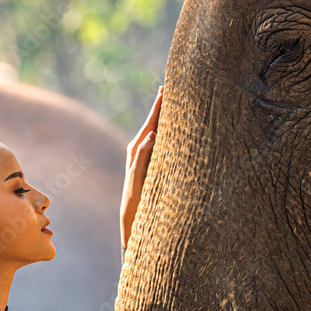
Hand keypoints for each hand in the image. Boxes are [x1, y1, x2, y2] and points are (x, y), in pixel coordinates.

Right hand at [120, 85, 163, 248]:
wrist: (134, 223)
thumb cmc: (149, 199)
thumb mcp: (159, 177)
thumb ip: (163, 159)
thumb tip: (176, 145)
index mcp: (144, 152)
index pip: (154, 125)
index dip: (161, 107)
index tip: (169, 88)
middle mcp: (137, 155)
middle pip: (148, 126)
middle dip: (157, 107)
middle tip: (166, 87)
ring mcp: (134, 167)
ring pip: (143, 139)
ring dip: (152, 122)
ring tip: (161, 103)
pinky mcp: (135, 181)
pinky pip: (139, 162)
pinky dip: (144, 149)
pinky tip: (151, 137)